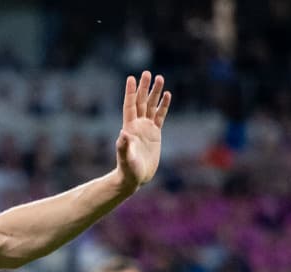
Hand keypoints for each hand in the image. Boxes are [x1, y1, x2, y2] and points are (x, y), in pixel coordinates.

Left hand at [114, 71, 170, 189]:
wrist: (135, 178)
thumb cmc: (128, 170)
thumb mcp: (126, 159)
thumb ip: (124, 147)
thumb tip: (123, 135)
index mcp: (129, 128)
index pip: (130, 106)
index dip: (131, 92)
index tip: (131, 78)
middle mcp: (137, 125)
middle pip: (141, 102)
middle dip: (144, 88)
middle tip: (147, 73)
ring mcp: (146, 128)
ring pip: (151, 106)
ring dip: (155, 93)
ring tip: (160, 78)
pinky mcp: (155, 134)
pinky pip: (160, 116)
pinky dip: (163, 106)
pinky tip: (167, 95)